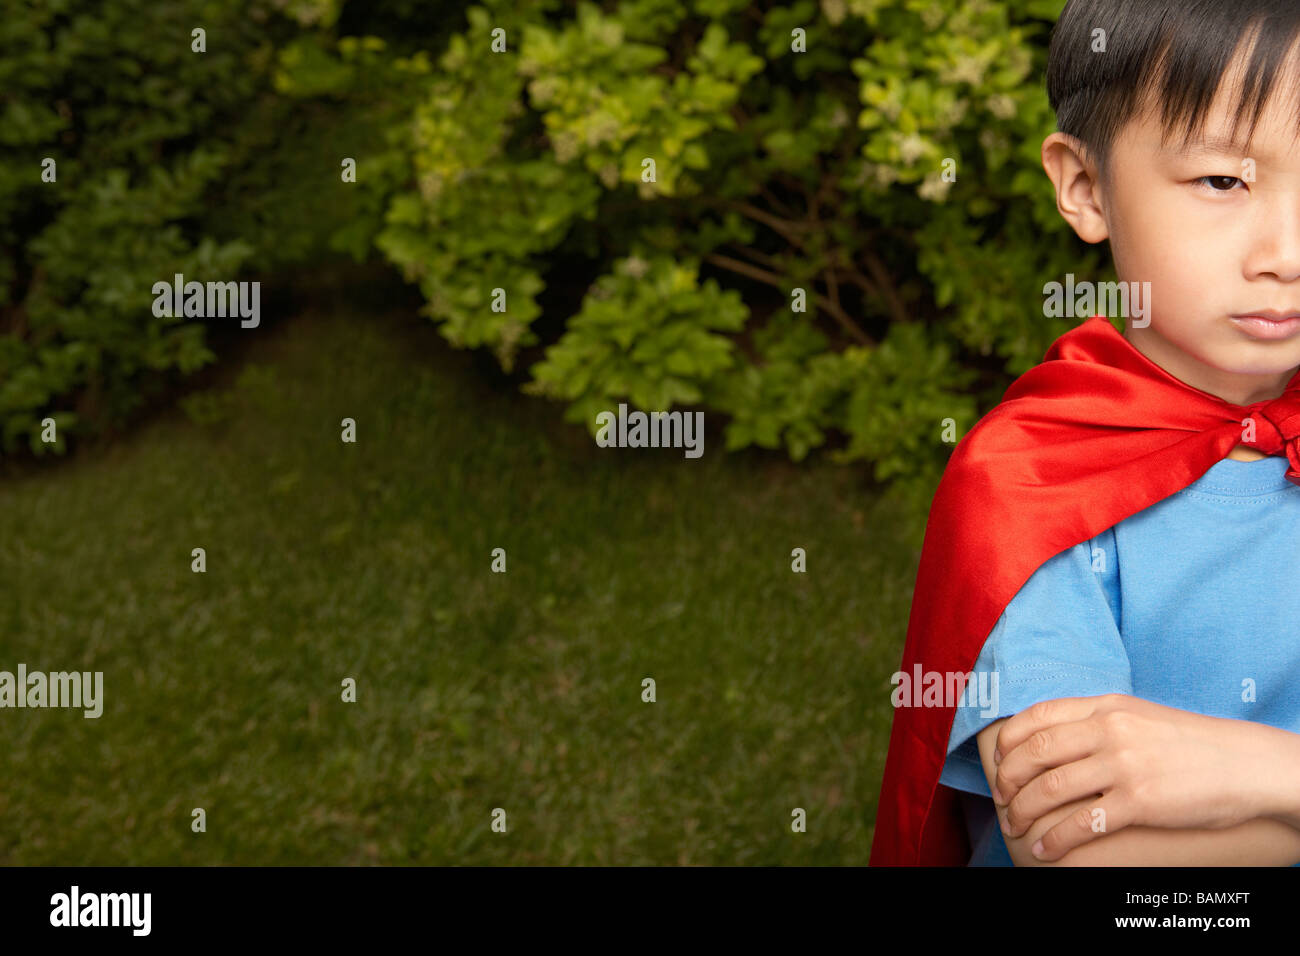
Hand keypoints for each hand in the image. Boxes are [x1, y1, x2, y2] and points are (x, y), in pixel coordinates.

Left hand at [991, 693, 1276, 860]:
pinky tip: (1046, 850)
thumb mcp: (1139, 716)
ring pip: (1050, 788)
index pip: (1038, 717)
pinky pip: (1082, 823)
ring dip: (1023, 811)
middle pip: (1035, 753)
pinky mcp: (1140, 801)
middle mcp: (1110, 730)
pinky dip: (1055, 839)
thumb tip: (1053, 737)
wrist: (1245, 764)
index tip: (998, 761)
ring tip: (1015, 826)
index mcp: (1106, 706)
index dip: (1008, 741)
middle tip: (1001, 799)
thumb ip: (1098, 721)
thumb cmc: (1191, 743)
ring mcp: (1124, 765)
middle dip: (1007, 779)